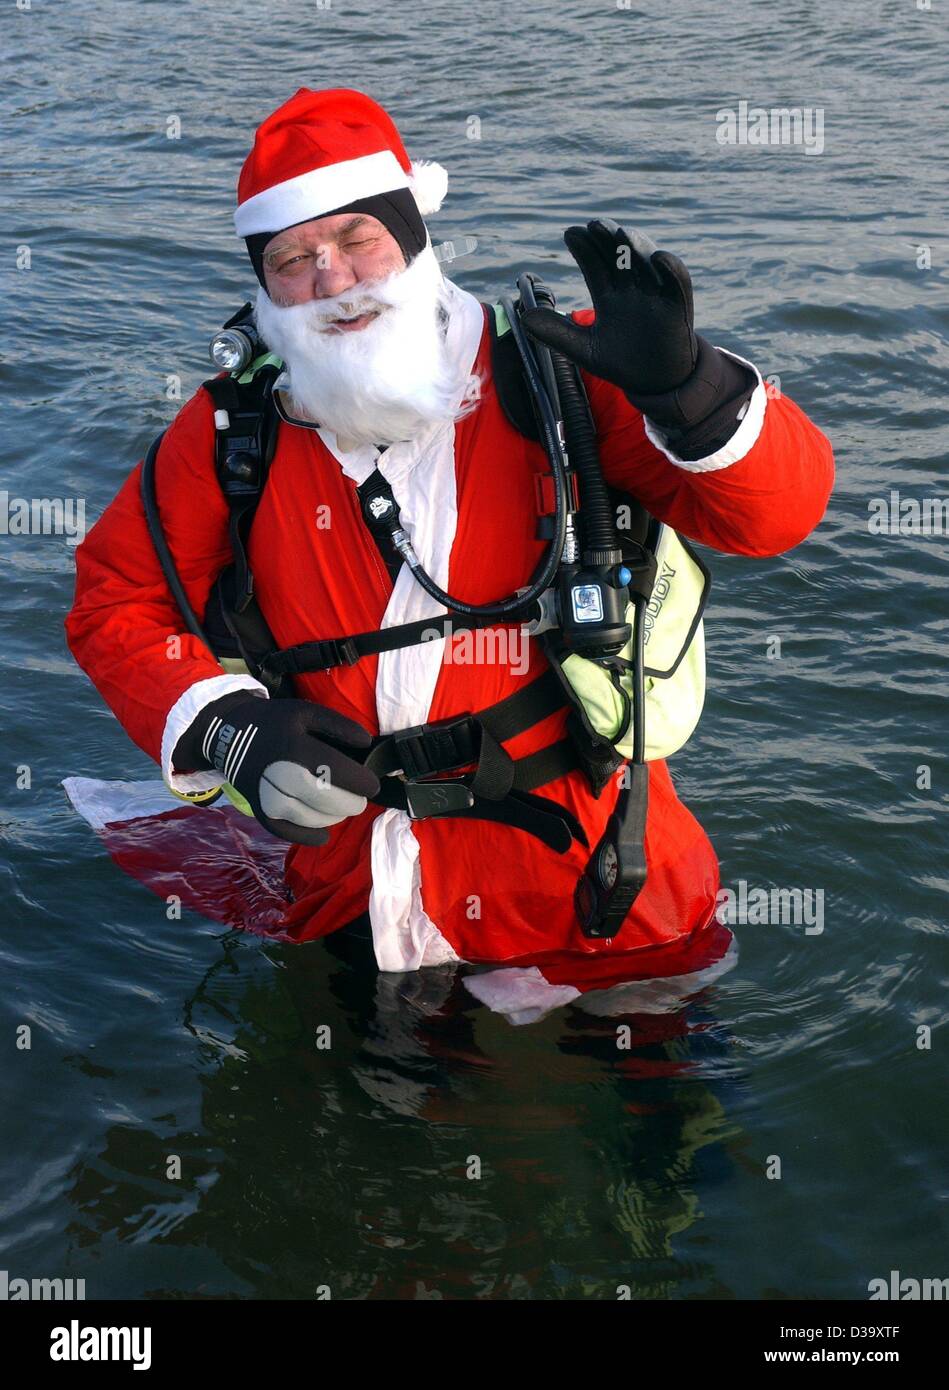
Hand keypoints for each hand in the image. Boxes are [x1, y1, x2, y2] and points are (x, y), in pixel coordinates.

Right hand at [173, 694, 379, 845]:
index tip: (372, 785)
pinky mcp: (257, 807)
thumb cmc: (275, 722)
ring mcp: (264, 793)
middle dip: (349, 803)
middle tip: (360, 801)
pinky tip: (322, 836)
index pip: (335, 769)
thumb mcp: (306, 711)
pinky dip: (304, 836)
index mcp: (294, 746)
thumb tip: (366, 743)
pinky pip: (281, 830)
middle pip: (322, 796)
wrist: (229, 732)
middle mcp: (278, 773)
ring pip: (304, 816)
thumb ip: (338, 725)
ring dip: (331, 818)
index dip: (360, 781)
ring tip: (343, 810)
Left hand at [520, 219, 697, 399]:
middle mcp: (631, 288)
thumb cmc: (620, 361)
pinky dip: (670, 268)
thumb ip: (557, 333)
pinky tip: (658, 257)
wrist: (654, 383)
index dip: (584, 249)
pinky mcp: (678, 305)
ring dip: (635, 246)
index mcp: (609, 294)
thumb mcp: (584, 349)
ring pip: (645, 262)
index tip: (570, 233)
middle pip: (618, 256)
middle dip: (606, 240)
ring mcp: (655, 293)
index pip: (595, 264)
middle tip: (593, 226)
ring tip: (621, 233)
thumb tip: (525, 318)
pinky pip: (677, 281)